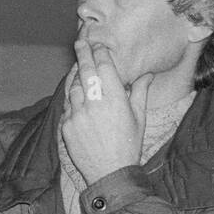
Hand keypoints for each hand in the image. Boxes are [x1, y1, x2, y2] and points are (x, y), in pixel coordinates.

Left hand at [60, 39, 152, 183]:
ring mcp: (77, 114)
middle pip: (85, 71)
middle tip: (80, 40)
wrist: (110, 174)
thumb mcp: (139, 119)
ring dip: (75, 73)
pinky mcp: (66, 125)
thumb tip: (147, 74)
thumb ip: (140, 92)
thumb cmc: (129, 146)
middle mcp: (94, 104)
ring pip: (73, 85)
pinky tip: (73, 88)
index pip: (104, 68)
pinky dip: (70, 94)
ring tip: (78, 64)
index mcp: (115, 100)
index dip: (100, 52)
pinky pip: (67, 103)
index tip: (98, 43)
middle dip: (82, 53)